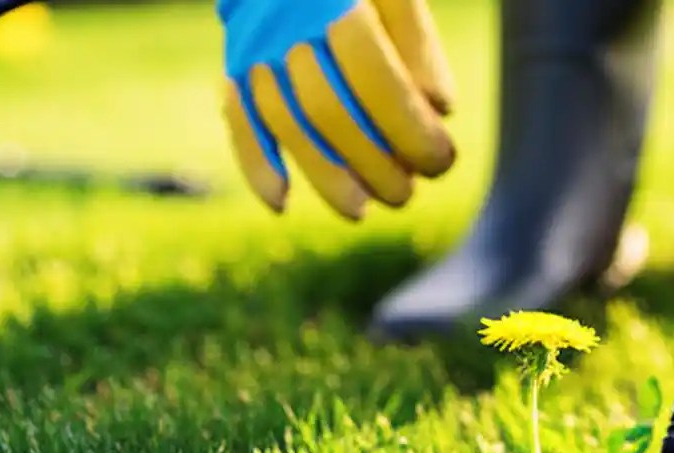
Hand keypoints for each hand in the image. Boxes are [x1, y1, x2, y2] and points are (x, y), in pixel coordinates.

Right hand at [218, 0, 455, 218]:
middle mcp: (290, 22)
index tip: (438, 159)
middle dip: (372, 162)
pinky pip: (238, 119)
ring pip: (284, 122)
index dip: (408, 126)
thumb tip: (438, 106)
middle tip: (405, 193)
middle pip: (326, 108)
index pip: (373, 74)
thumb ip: (417, 41)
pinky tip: (281, 203)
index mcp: (338, 0)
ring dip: (324, 175)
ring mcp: (257, 48)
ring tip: (362, 210)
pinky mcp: (235, 66)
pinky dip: (255, 165)